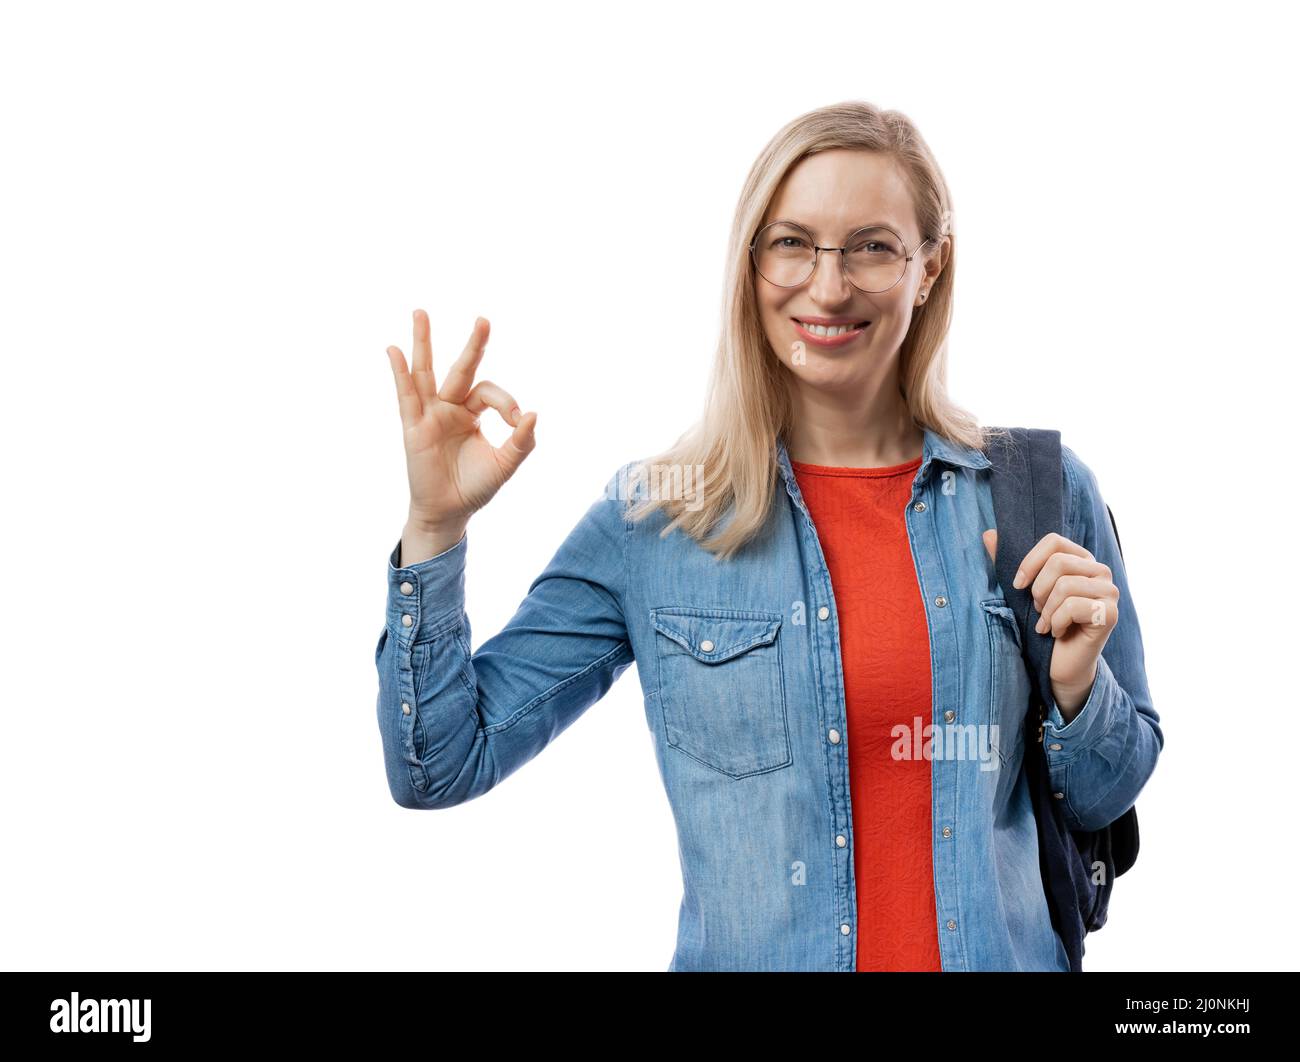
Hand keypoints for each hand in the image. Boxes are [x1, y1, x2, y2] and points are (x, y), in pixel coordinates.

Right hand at [386, 311, 537, 530]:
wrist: (449, 512)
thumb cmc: (475, 487)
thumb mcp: (505, 464)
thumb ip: (521, 441)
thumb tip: (533, 414)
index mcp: (472, 412)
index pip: (489, 393)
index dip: (506, 402)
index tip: (516, 420)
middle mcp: (450, 407)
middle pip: (462, 369)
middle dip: (474, 346)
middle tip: (484, 320)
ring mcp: (430, 414)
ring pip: (427, 372)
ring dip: (423, 342)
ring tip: (421, 312)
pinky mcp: (413, 427)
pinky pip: (406, 396)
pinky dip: (400, 373)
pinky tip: (394, 351)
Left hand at [983, 529, 1119, 720]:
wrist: (1060, 663)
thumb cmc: (1042, 623)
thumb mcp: (1022, 591)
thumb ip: (1007, 562)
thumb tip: (988, 534)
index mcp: (1081, 559)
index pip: (1054, 541)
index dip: (1030, 561)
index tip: (1017, 585)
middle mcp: (1101, 571)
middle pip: (1059, 562)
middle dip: (1038, 590)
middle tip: (1038, 610)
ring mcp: (1110, 592)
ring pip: (1065, 585)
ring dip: (1046, 610)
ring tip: (1047, 623)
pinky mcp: (1110, 614)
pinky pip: (1072, 607)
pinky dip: (1056, 622)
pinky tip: (1057, 633)